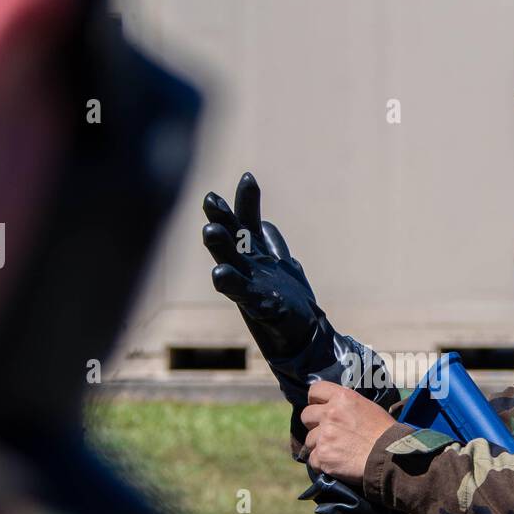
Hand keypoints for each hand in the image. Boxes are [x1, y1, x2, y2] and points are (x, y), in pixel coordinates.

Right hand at [201, 172, 323, 362]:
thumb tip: (267, 224)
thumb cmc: (287, 302)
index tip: (249, 177)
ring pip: (232, 262)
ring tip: (210, 231)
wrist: (303, 336)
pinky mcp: (258, 307)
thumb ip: (272, 246)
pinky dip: (230, 282)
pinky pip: (241, 293)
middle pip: (233, 238)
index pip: (248, 223)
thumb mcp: (282, 267)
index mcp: (257, 255)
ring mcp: (251, 286)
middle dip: (223, 219)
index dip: (247, 202)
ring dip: (221, 247)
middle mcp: (249, 267)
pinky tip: (219, 272)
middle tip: (211, 199)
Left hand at [300, 381, 397, 484]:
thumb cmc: (385, 433)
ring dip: (319, 446)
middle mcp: (329, 414)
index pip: (315, 390)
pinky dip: (322, 463)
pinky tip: (335, 464)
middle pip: (306, 415)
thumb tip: (337, 409)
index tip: (319, 408)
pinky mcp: (323, 456)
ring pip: (309, 440)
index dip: (315, 400)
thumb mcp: (368, 407)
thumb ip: (347, 406)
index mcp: (342, 398)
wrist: (390, 457)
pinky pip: (312, 460)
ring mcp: (324, 436)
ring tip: (337, 451)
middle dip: (314, 424)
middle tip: (328, 433)